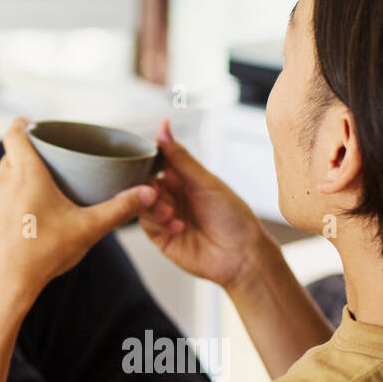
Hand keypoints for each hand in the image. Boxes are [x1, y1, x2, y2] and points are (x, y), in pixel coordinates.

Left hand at [0, 118, 154, 321]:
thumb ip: (119, 209)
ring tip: (37, 187)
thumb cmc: (43, 254)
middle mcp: (1, 181)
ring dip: (15, 177)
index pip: (14, 132)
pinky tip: (22, 214)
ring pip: (0, 177)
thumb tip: (148, 193)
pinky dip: (6, 199)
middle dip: (28, 154)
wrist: (5, 286)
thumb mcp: (88, 228)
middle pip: (11, 155)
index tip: (33, 123)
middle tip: (49, 161)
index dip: (23, 124)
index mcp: (25, 173)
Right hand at [138, 119, 266, 289]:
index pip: (155, 162)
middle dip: (147, 187)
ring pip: (141, 203)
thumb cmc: (234, 217)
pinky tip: (178, 226)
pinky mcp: (161, 237)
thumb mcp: (206, 182)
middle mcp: (171, 196)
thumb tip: (163, 126)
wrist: (243, 255)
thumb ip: (179, 157)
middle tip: (156, 191)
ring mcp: (164, 216)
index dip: (146, 159)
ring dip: (153, 206)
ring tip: (170, 212)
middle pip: (144, 183)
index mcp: (182, 178)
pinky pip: (147, 224)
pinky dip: (159, 222)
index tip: (139, 158)